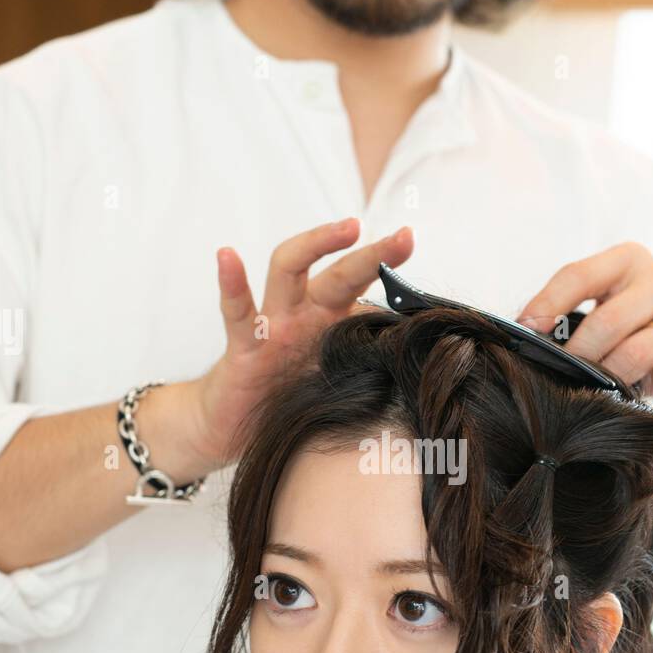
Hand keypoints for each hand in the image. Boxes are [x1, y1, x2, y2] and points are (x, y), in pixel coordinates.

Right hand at [187, 218, 413, 470]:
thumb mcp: (332, 383)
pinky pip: (238, 311)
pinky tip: (228, 255)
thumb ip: (366, 366)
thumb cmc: (285, 400)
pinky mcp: (244, 347)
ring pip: (289, 269)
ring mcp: (272, 326)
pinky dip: (231, 282)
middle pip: (337, 273)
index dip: (394, 280)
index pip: (364, 292)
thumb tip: (418, 360)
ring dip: (317, 243)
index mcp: (329, 325)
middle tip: (405, 237)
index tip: (425, 260)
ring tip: (349, 226)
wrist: (232, 426)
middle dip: (372, 254)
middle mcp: (302, 315)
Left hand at [516, 241, 652, 421]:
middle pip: (605, 321)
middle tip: (571, 381)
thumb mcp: (612, 318)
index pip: (577, 275)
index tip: (524, 333)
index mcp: (630, 260)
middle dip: (581, 357)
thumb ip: (577, 320)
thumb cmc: (646, 341)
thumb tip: (525, 338)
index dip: (546, 305)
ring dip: (617, 379)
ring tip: (614, 389)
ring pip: (636, 352)